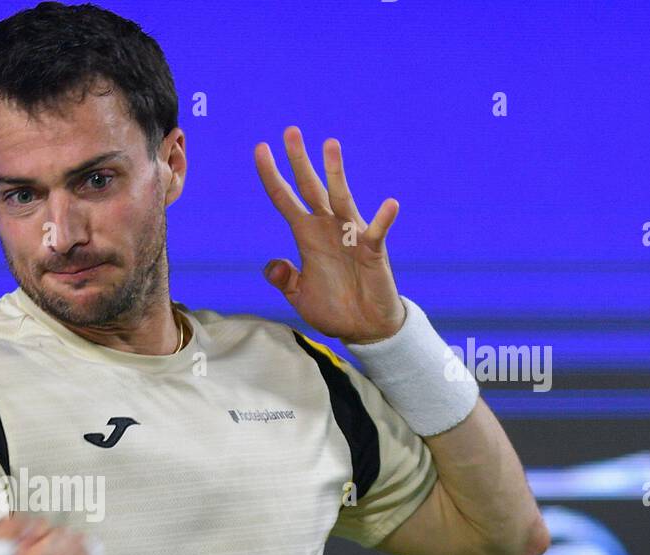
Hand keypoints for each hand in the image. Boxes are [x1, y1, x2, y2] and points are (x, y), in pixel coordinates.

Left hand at [254, 126, 405, 343]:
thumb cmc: (333, 308)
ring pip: (341, 198)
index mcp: (307, 236)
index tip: (260, 149)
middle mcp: (328, 228)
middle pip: (310, 188)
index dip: (271, 176)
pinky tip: (390, 204)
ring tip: (329, 145)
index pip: (285, 199)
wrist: (362, 328)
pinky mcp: (373, 252)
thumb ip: (283, 279)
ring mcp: (351, 236)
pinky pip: (377, 233)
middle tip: (289, 131)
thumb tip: (272, 265)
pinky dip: (384, 220)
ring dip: (336, 173)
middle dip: (299, 161)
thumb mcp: (299, 296)